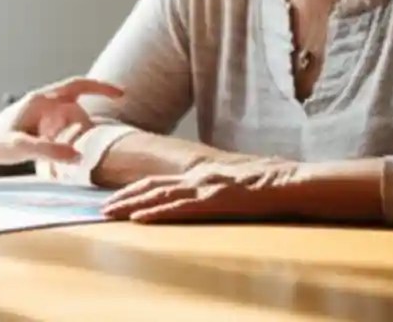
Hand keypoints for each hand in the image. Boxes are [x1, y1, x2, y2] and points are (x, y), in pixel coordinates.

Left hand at [0, 76, 123, 164]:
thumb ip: (49, 151)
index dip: (101, 87)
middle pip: (79, 112)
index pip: (79, 86)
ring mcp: (45, 113)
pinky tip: (53, 166)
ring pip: (72, 125)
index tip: (122, 94)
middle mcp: (47, 103)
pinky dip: (64, 147)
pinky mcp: (43, 125)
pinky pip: (63, 133)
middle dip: (82, 133)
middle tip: (78, 154)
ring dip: (71, 143)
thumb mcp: (21, 148)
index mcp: (43, 100)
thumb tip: (78, 155)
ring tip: (58, 166)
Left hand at [101, 158, 299, 222]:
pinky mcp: (216, 200)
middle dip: (124, 197)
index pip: (160, 181)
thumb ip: (215, 191)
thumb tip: (203, 199)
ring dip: (131, 205)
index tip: (114, 199)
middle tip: (101, 209)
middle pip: (152, 186)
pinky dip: (157, 213)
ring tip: (109, 213)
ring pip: (159, 195)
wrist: (291, 182)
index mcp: (202, 174)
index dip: (134, 190)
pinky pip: (180, 208)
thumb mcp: (234, 185)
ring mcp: (206, 187)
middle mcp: (198, 177)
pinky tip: (140, 219)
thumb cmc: (268, 185)